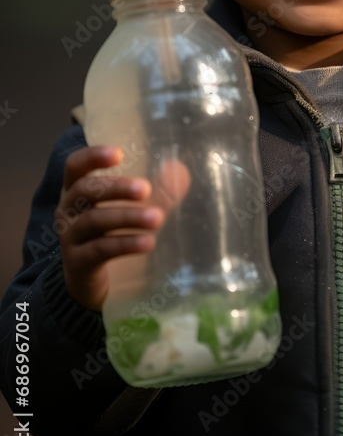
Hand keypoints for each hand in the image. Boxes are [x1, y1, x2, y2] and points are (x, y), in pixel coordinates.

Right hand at [56, 146, 164, 311]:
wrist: (93, 281)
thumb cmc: (113, 233)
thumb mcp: (136, 208)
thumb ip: (159, 191)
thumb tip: (181, 171)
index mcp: (77, 190)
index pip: (75, 166)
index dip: (92, 157)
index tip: (119, 154)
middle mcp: (68, 210)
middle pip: (85, 190)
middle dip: (116, 188)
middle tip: (146, 189)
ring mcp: (70, 237)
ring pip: (93, 221)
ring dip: (126, 216)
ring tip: (157, 218)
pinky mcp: (78, 262)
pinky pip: (99, 249)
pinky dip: (124, 244)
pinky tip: (147, 242)